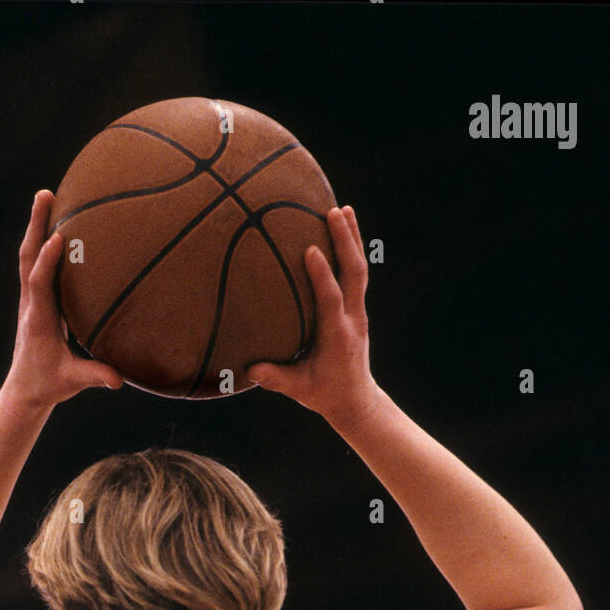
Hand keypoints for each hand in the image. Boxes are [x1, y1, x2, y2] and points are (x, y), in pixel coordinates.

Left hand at [4, 190, 122, 408]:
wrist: (25, 389)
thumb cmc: (49, 385)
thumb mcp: (72, 382)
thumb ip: (95, 376)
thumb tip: (118, 380)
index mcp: (39, 322)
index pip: (39, 285)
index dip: (47, 261)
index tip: (58, 237)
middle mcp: (30, 305)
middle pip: (27, 258)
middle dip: (35, 225)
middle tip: (44, 194)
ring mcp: (30, 300)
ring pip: (28, 256)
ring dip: (36, 226)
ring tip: (46, 196)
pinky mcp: (35, 300)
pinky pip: (35, 264)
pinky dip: (41, 241)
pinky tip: (54, 224)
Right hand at [246, 205, 377, 428]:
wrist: (355, 400)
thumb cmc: (323, 394)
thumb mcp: (299, 390)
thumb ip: (276, 379)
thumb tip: (250, 370)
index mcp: (337, 337)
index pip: (331, 300)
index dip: (322, 275)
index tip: (311, 249)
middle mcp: (352, 319)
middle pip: (353, 274)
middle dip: (345, 242)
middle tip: (333, 212)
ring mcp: (357, 312)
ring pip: (359, 269)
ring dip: (352, 238)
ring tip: (342, 209)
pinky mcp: (357, 308)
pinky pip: (357, 274)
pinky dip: (352, 249)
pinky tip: (345, 227)